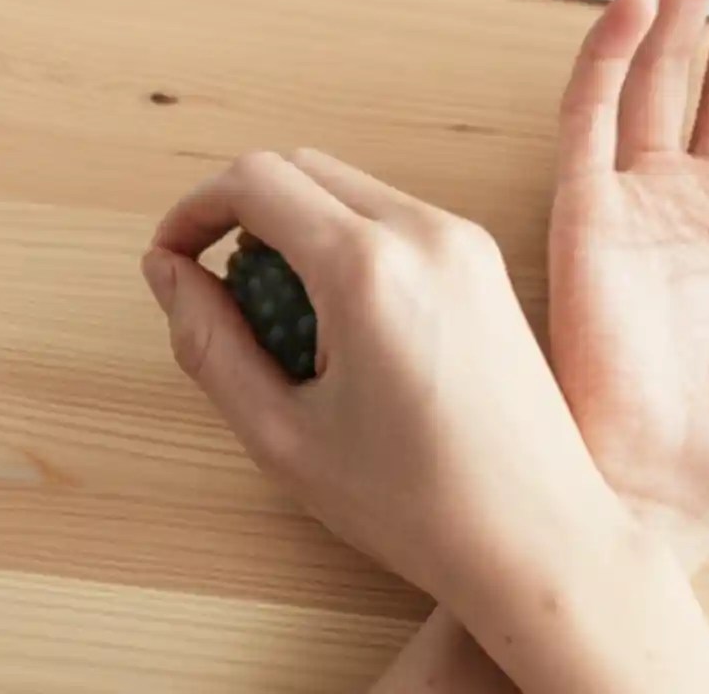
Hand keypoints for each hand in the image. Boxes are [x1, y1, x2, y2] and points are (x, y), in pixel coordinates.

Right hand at [143, 149, 629, 602]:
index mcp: (370, 267)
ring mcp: (467, 244)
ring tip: (291, 331)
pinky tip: (347, 333)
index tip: (172, 262)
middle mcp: (427, 232)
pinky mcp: (488, 265)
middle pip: (303, 169)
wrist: (541, 538)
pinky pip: (396, 221)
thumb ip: (210, 341)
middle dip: (243, 216)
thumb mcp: (283, 434)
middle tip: (226, 300)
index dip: (193, 211)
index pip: (254, 180)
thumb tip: (167, 271)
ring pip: (351, 191)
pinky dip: (350, 248)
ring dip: (299, 232)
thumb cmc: (416, 504)